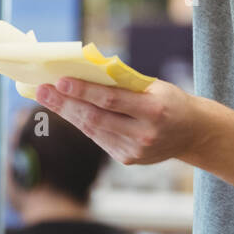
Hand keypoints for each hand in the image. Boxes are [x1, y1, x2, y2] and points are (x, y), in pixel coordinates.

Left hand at [35, 77, 205, 165]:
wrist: (192, 132)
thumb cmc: (169, 100)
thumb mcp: (153, 87)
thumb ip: (122, 84)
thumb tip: (83, 73)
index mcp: (154, 110)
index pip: (111, 100)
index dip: (83, 91)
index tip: (60, 81)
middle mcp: (144, 134)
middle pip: (95, 118)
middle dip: (65, 103)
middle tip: (41, 89)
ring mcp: (135, 151)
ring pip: (93, 130)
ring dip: (67, 113)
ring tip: (47, 97)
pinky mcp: (128, 159)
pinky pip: (99, 138)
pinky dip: (82, 123)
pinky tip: (67, 111)